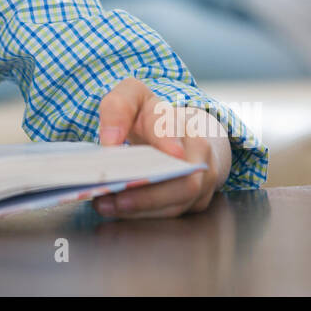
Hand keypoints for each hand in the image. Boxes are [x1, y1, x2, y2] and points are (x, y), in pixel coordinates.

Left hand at [91, 77, 231, 218]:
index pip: (172, 127)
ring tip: (106, 205)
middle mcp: (199, 149)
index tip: (157, 153)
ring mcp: (203, 177)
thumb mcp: (131, 97)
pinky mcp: (198, 199)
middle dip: (147, 193)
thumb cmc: (150, 117)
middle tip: (111, 194)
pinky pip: (173, 212)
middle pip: (184, 178)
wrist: (179, 133)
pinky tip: (118, 209)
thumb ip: (118, 108)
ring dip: (141, 208)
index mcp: (177, 119)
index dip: (165, 139)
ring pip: (179, 201)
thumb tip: (110, 143)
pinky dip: (145, 214)